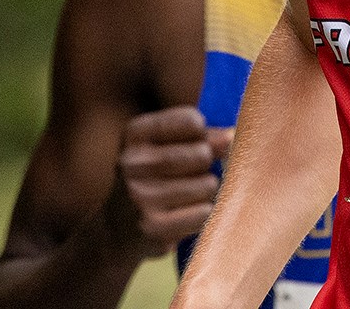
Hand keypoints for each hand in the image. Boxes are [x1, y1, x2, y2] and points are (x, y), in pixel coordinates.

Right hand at [107, 105, 233, 256]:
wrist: (118, 229)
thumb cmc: (155, 177)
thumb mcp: (168, 145)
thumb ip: (202, 136)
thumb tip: (231, 136)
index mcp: (135, 134)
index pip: (192, 120)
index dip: (203, 134)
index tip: (194, 142)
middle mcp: (131, 162)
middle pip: (203, 154)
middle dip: (207, 165)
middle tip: (190, 174)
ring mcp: (139, 196)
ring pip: (208, 185)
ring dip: (206, 191)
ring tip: (186, 196)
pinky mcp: (152, 227)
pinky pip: (204, 212)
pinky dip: (202, 213)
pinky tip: (183, 214)